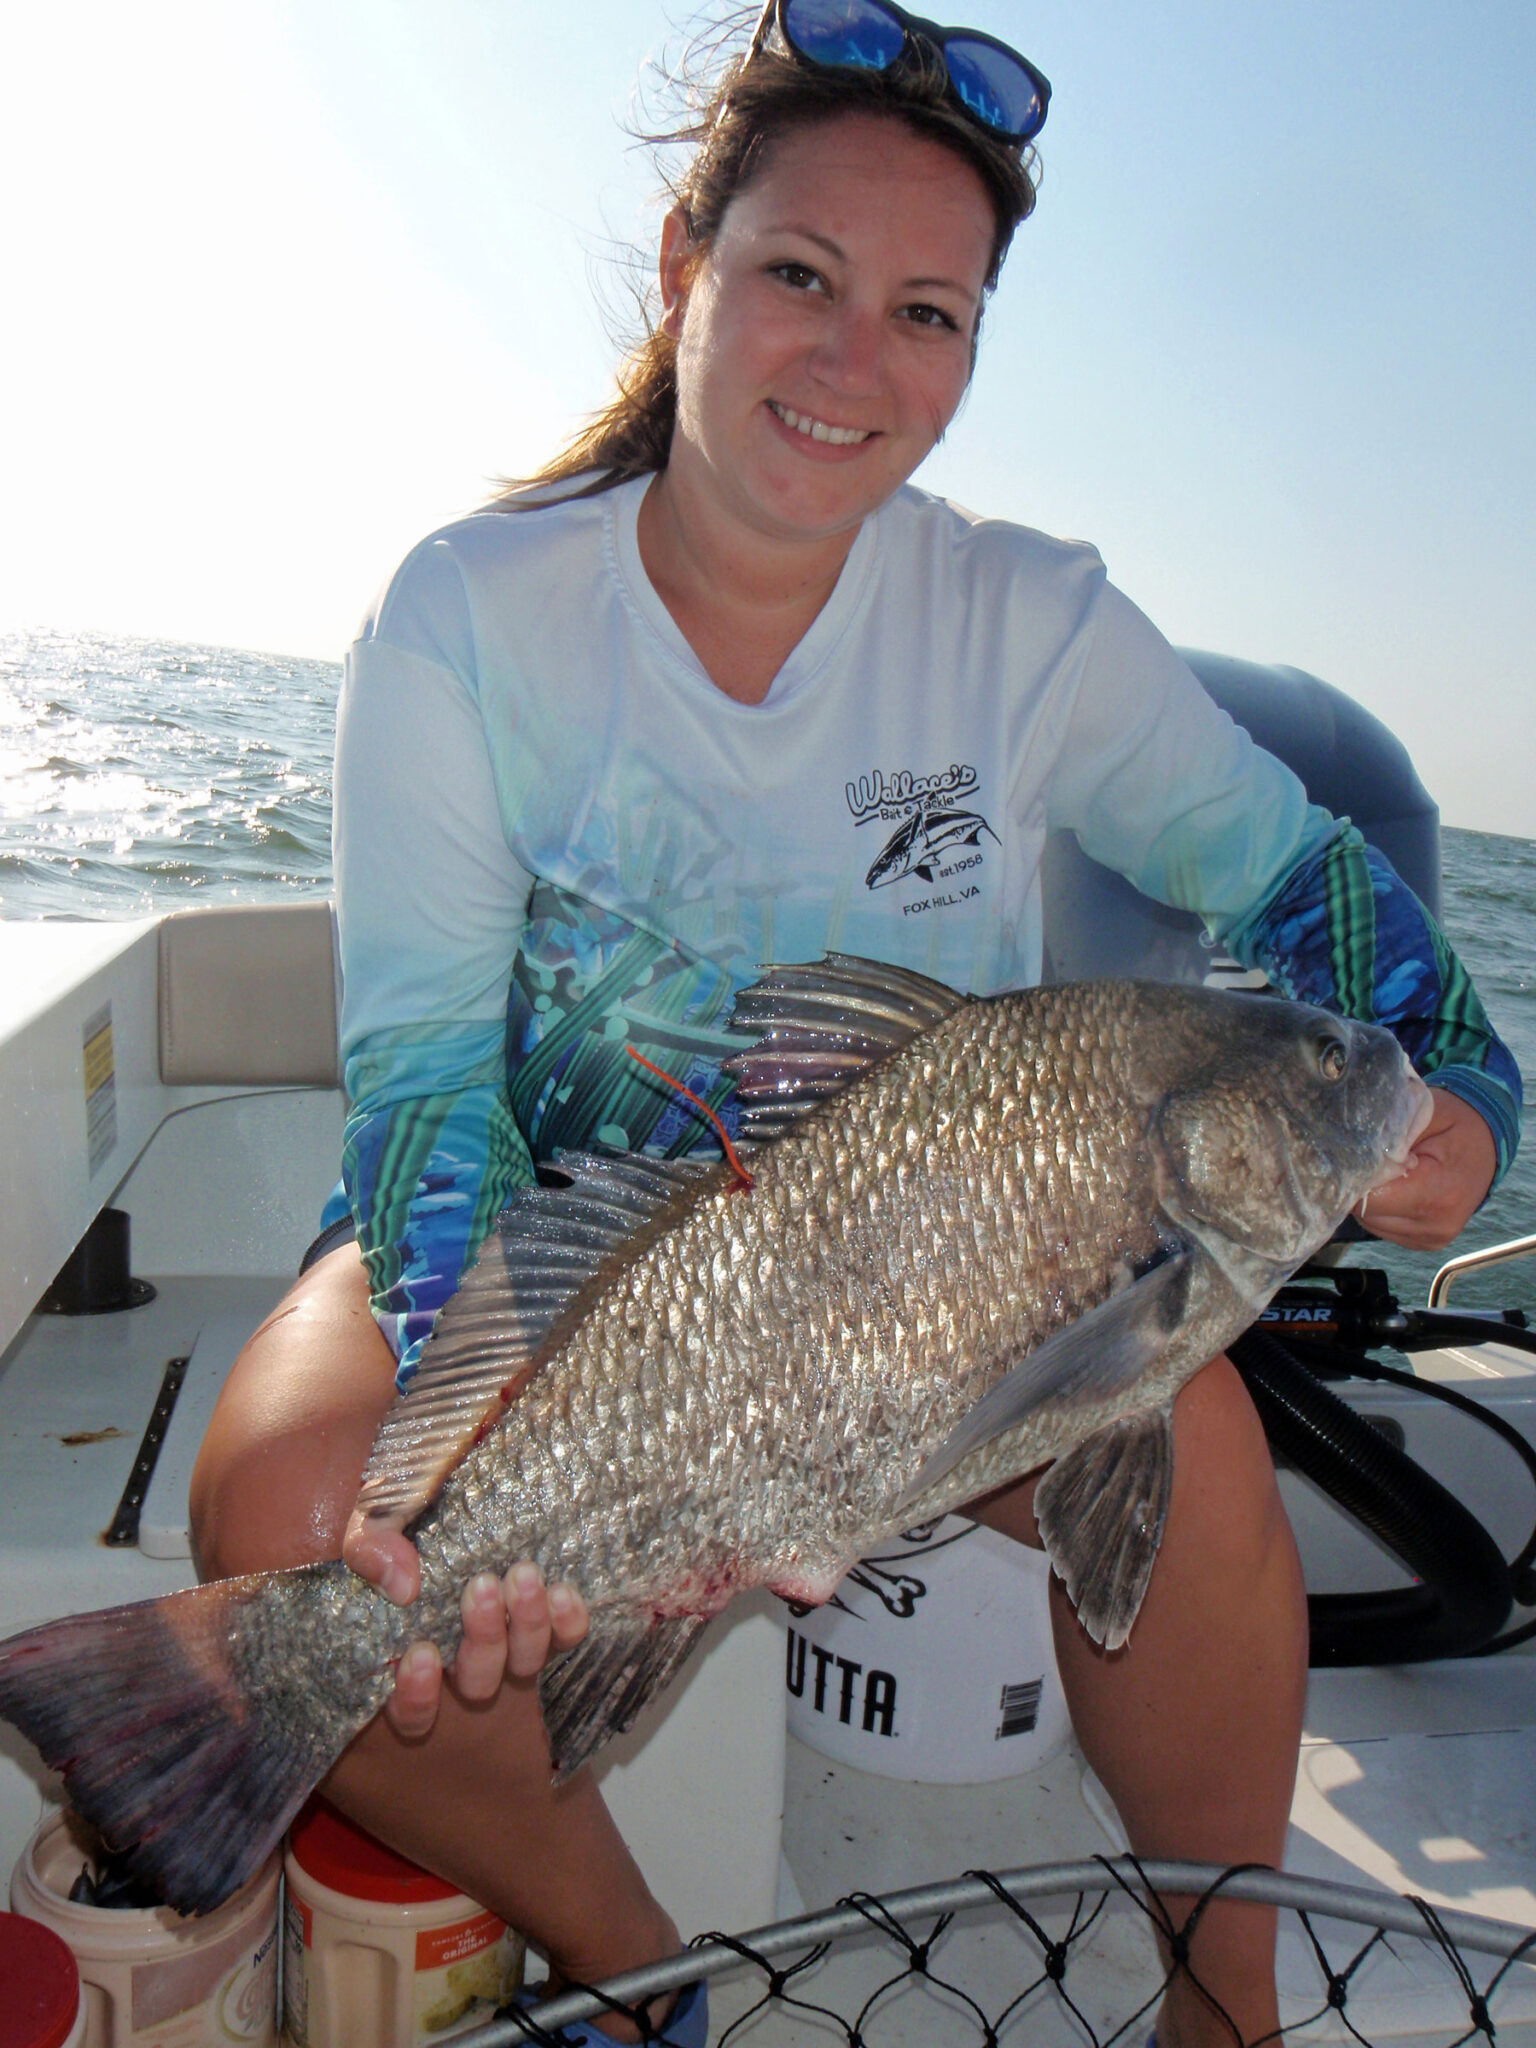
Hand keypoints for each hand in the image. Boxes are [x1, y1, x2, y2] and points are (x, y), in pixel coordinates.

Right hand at [343, 1514, 588, 1739]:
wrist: (448, 1483)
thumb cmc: (403, 1511)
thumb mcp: (372, 1522)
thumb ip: (372, 1549)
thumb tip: (403, 1587)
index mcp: (411, 1653)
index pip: (411, 1711)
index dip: (418, 1697)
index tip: (420, 1654)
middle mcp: (462, 1657)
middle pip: (478, 1683)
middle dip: (483, 1640)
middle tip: (480, 1588)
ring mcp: (510, 1640)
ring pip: (524, 1663)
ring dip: (527, 1625)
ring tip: (522, 1575)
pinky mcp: (549, 1617)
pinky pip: (567, 1638)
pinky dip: (568, 1622)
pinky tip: (561, 1591)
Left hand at [1353, 1087, 1497, 1251]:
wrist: (1488, 1144)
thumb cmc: (1455, 1124)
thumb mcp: (1425, 1112)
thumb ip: (1390, 1132)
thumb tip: (1350, 1150)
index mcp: (1437, 1191)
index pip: (1369, 1198)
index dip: (1355, 1175)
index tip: (1357, 1154)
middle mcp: (1436, 1223)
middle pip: (1366, 1212)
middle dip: (1361, 1185)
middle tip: (1373, 1159)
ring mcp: (1433, 1237)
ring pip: (1370, 1222)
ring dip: (1370, 1199)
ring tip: (1390, 1172)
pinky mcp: (1428, 1242)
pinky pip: (1384, 1228)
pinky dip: (1382, 1209)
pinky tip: (1397, 1187)